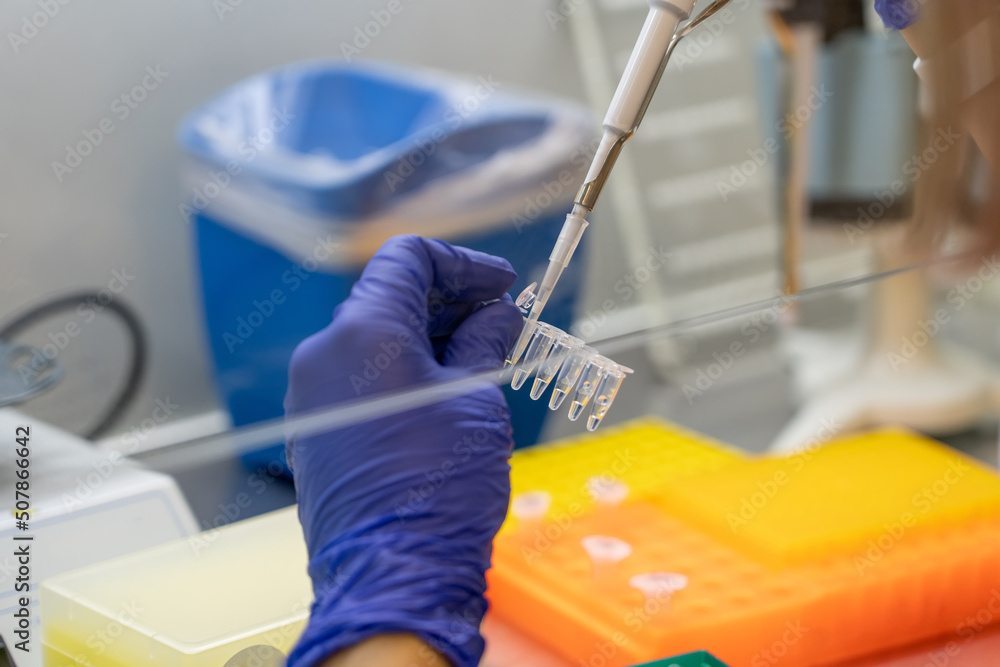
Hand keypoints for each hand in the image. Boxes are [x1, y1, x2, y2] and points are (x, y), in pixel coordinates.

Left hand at [284, 235, 522, 666]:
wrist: (391, 574)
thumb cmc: (438, 485)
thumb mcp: (476, 399)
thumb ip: (484, 342)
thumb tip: (497, 314)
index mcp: (362, 331)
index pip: (407, 258)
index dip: (464, 264)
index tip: (502, 284)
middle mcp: (323, 353)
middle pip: (387, 295)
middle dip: (449, 299)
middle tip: (501, 321)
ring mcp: (311, 395)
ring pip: (372, 338)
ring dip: (427, 336)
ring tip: (479, 359)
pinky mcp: (315, 430)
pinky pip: (358, 377)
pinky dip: (401, 369)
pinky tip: (442, 392)